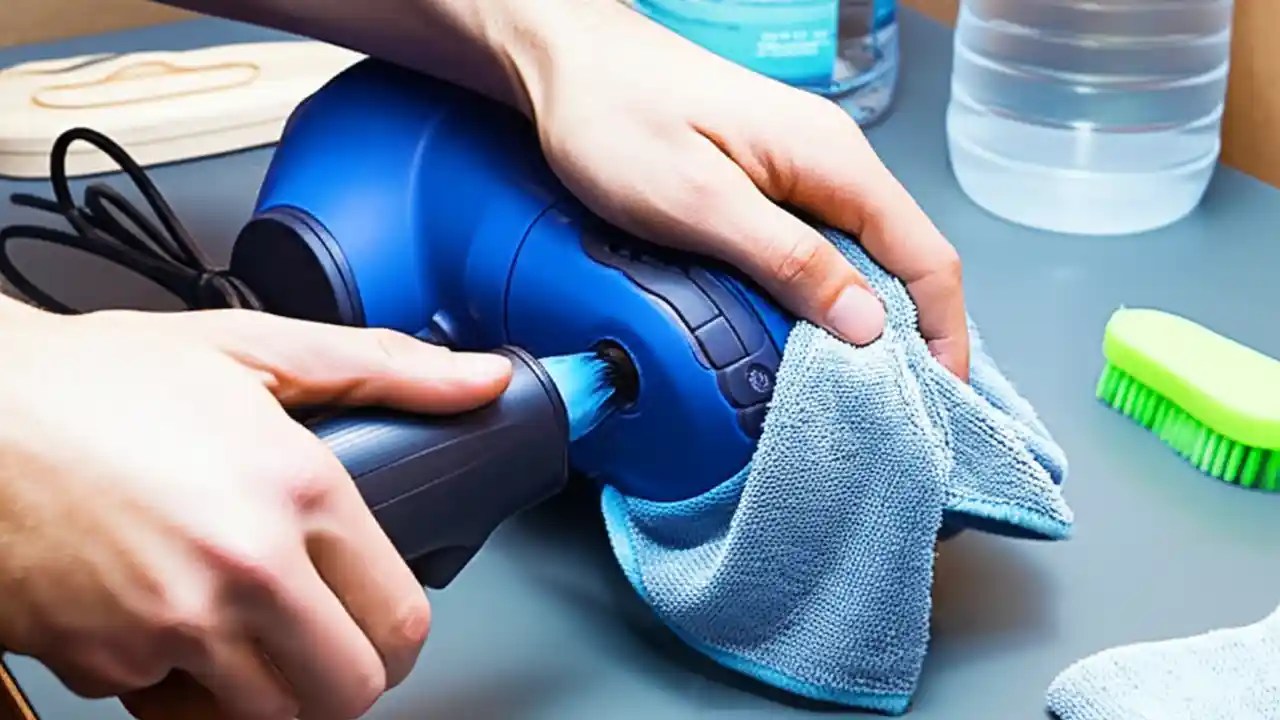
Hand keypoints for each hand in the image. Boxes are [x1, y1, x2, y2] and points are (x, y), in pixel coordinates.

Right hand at [0, 306, 511, 718]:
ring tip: (258, 634)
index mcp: (295, 492)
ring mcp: (169, 628)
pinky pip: (175, 712)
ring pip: (269, 719)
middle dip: (350, 672)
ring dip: (276, 691)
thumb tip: (480, 381)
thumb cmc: (96, 379)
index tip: (382, 616)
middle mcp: (241, 570)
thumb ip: (384, 369)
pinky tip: (180, 631)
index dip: (399, 625)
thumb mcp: (254, 349)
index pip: (400, 617)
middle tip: (332, 640)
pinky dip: (188, 692)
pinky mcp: (102, 665)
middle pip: (349, 690)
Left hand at [509, 1, 968, 378]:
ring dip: (867, 324)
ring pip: (863, 257)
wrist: (568, 63)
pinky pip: (822, 248)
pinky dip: (827, 298)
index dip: (943, 332)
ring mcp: (802, 170)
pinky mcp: (769, 182)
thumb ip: (787, 259)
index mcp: (833, 161)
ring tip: (855, 390)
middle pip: (904, 260)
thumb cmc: (618, 118)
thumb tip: (868, 324)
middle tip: (893, 412)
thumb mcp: (699, 202)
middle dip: (911, 338)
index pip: (926, 254)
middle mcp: (833, 162)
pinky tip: (808, 337)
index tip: (939, 398)